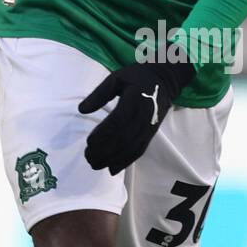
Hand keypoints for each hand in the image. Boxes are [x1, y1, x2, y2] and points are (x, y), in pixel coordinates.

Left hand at [78, 57, 195, 173]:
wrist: (164, 80)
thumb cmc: (136, 77)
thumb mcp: (116, 78)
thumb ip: (99, 94)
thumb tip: (81, 110)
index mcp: (133, 100)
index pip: (117, 121)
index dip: (102, 134)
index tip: (88, 142)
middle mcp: (143, 116)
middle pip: (122, 139)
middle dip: (104, 151)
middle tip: (87, 157)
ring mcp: (149, 127)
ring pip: (130, 148)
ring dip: (112, 159)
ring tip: (95, 164)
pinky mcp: (151, 134)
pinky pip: (139, 151)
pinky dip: (125, 162)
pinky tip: (112, 169)